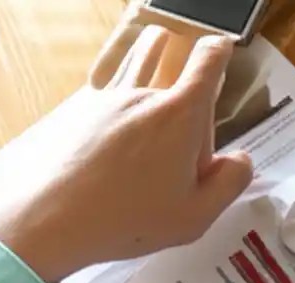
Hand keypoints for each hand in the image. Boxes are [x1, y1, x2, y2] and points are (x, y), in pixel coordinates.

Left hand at [0, 28, 253, 282]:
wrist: (53, 219)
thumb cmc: (130, 219)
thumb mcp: (198, 214)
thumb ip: (231, 182)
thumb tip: (240, 159)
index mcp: (182, 116)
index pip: (208, 62)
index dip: (220, 51)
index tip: (223, 50)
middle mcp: (147, 96)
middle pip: (178, 80)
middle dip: (192, 106)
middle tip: (189, 154)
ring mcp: (112, 100)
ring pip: (142, 62)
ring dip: (156, 56)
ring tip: (160, 51)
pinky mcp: (85, 111)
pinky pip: (115, 83)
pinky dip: (127, 81)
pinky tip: (126, 102)